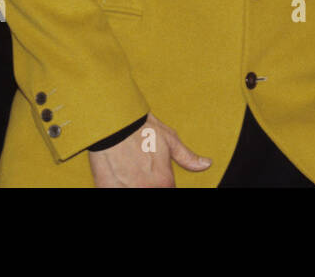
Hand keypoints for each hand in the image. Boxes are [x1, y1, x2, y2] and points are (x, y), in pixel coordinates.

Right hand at [87, 114, 211, 186]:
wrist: (111, 122)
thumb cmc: (140, 127)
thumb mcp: (169, 139)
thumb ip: (187, 157)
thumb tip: (206, 164)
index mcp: (164, 181)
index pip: (169, 192)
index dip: (162, 184)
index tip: (154, 175)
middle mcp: (147, 190)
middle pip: (151, 192)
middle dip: (146, 184)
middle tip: (139, 169)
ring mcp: (126, 192)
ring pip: (135, 193)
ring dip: (132, 184)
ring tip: (127, 171)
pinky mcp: (108, 190)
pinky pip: (115, 192)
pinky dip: (117, 186)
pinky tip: (117, 174)